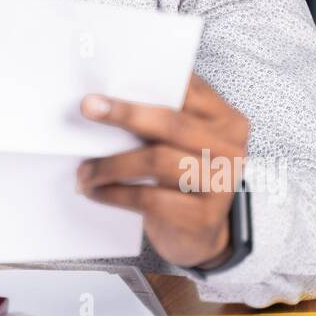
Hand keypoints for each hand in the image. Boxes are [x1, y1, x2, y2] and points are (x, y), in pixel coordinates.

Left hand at [75, 74, 249, 269]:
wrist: (200, 237)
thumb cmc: (182, 181)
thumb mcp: (181, 145)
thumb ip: (162, 119)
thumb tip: (110, 96)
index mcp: (226, 121)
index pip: (188, 90)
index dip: (150, 80)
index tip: (112, 78)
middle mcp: (230, 149)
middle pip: (171, 123)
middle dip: (124, 113)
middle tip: (88, 107)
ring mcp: (221, 184)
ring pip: (156, 161)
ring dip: (110, 164)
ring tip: (85, 169)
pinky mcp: (203, 217)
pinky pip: (148, 198)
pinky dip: (114, 193)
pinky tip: (96, 191)